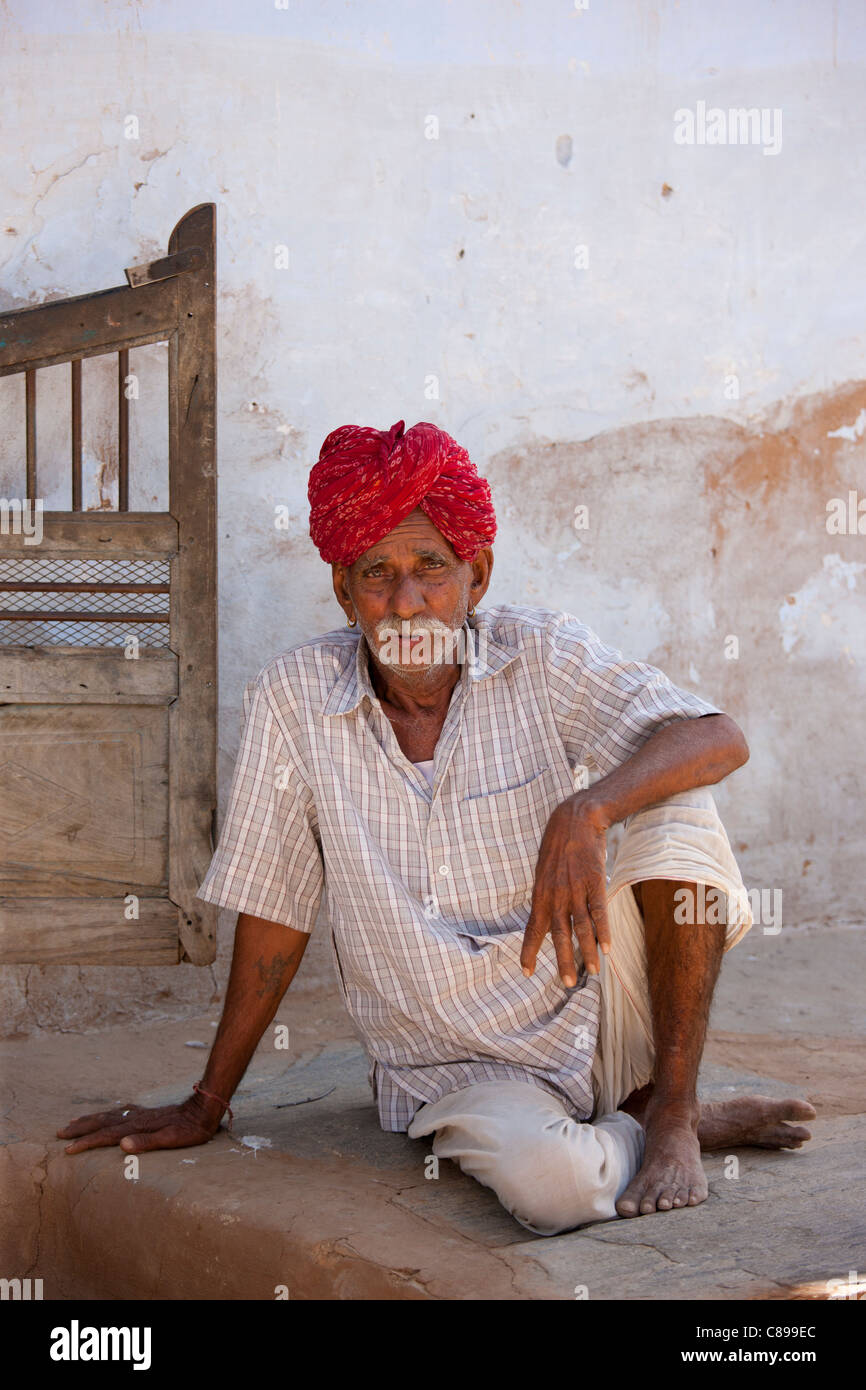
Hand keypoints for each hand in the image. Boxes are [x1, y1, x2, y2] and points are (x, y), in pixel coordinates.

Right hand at [57, 1093, 223, 1154]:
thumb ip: (147, 1142)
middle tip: (60, 1133)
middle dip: (80, 1129)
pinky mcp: (146, 1112)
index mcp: (137, 1126)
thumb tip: (122, 1145)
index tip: (68, 1150)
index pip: (106, 1136)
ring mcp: (140, 1113)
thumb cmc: (190, 1130)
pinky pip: (119, 1112)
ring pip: (108, 1115)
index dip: (86, 1143)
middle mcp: (135, 1117)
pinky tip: (105, 1115)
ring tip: (72, 1123)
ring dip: (89, 1120)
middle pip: (101, 1122)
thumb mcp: (172, 1139)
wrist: (204, 1109)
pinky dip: (106, 1114)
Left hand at [520, 792, 610, 986]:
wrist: (575, 819)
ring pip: (581, 927)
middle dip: (562, 960)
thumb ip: (545, 894)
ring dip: (587, 951)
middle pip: (559, 934)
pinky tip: (607, 947)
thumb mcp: (543, 870)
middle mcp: (555, 895)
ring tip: (592, 971)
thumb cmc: (558, 845)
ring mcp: (575, 889)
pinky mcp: (594, 882)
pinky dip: (603, 931)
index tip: (526, 971)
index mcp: (540, 893)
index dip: (529, 950)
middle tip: (567, 982)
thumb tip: (544, 916)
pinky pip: (599, 911)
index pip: (532, 928)